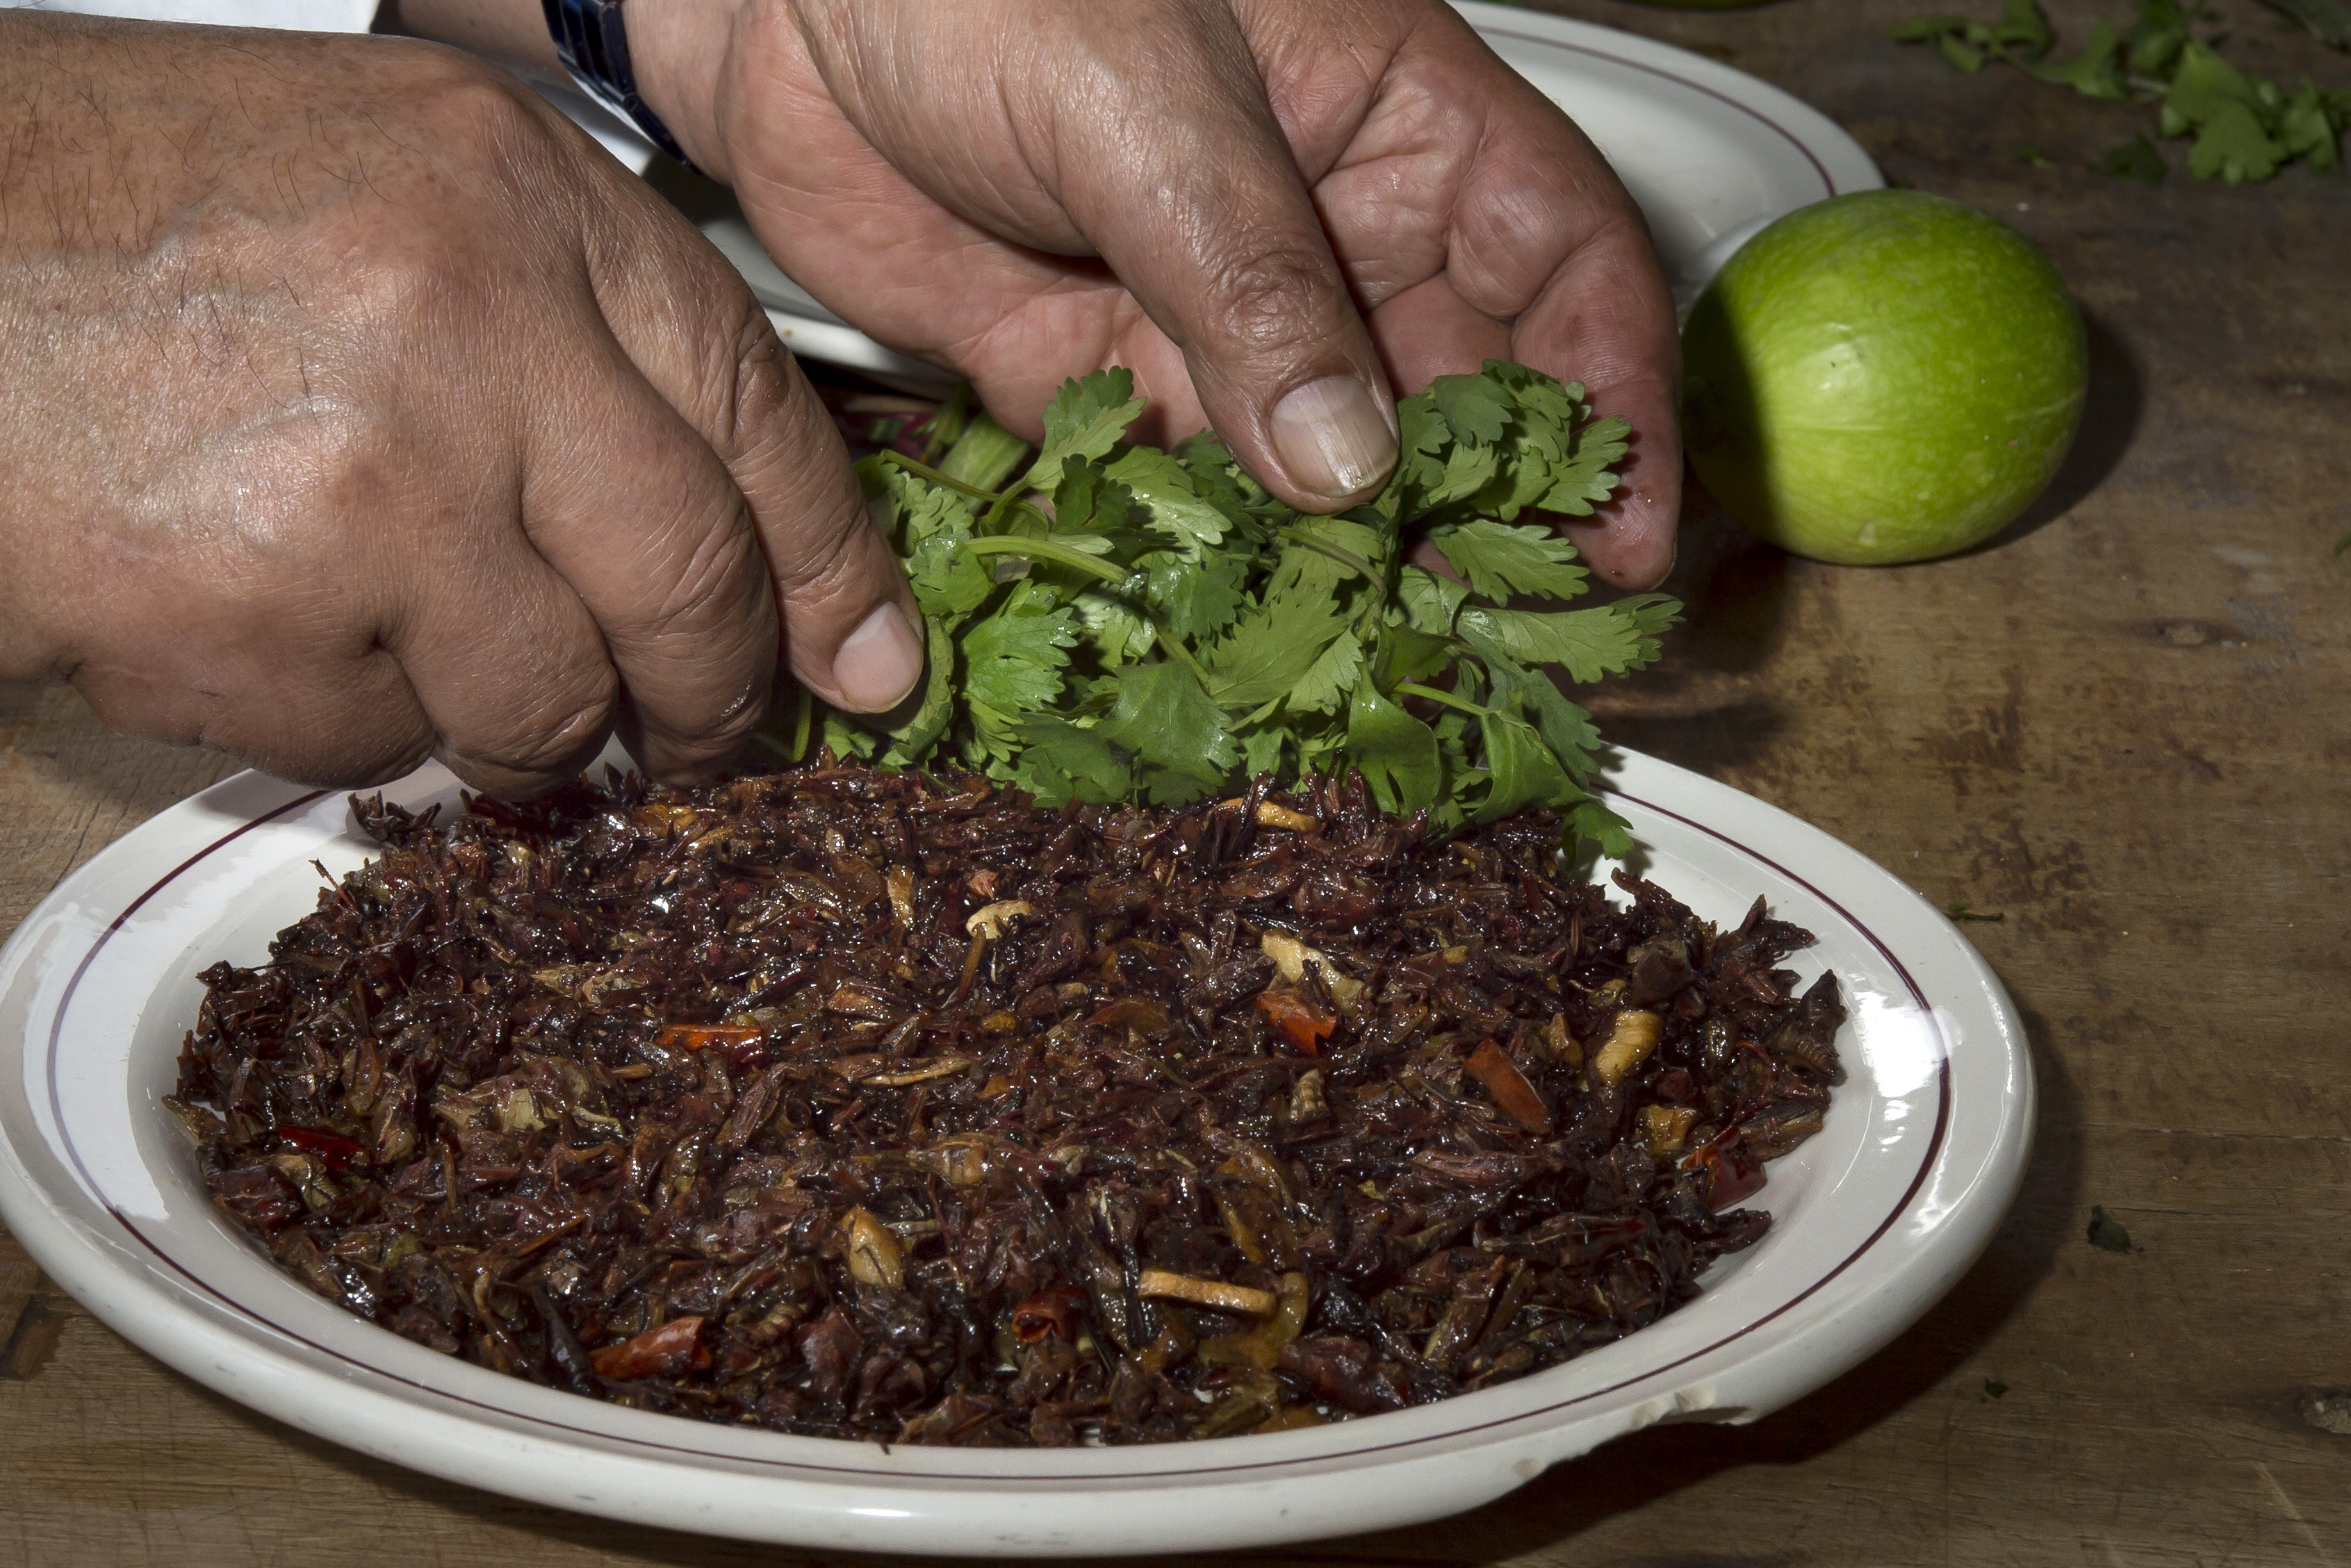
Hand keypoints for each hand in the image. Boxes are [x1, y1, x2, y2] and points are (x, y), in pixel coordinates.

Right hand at [0, 3, 922, 793]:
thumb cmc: (76, 209)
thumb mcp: (362, 179)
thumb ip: (542, 320)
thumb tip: (684, 496)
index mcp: (525, 198)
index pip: (760, 408)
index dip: (825, 562)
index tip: (860, 664)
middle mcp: (486, 330)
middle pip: (694, 587)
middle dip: (712, 703)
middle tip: (694, 749)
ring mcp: (382, 486)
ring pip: (547, 700)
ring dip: (514, 732)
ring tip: (419, 675)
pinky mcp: (267, 626)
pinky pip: (379, 747)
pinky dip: (343, 731)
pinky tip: (252, 638)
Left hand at [632, 0, 1678, 584]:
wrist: (777, 2)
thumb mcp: (1150, 109)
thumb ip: (1253, 281)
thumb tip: (1348, 461)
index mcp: (1389, 115)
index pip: (1558, 259)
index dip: (1611, 396)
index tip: (1624, 533)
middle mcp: (1320, 223)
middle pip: (1456, 385)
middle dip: (1487, 512)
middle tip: (1507, 640)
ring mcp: (1209, 311)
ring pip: (1324, 459)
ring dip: (1355, 563)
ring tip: (1384, 669)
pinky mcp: (1095, 378)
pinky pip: (1182, 491)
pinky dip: (1211, 565)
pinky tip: (1236, 640)